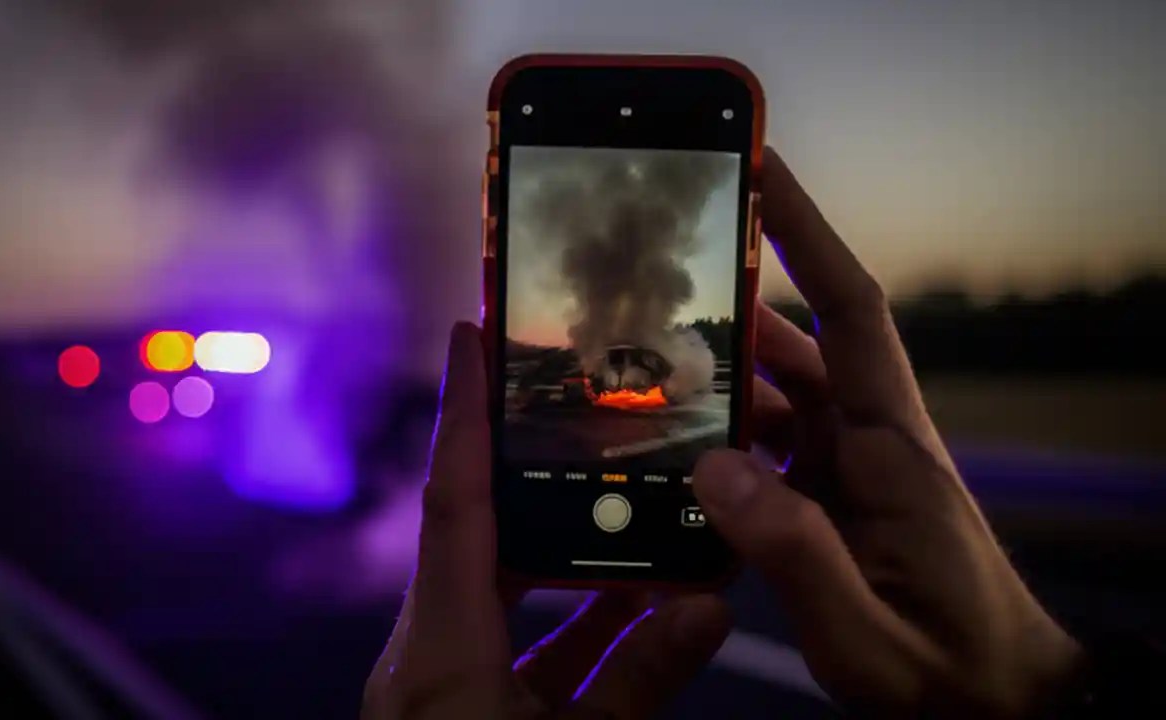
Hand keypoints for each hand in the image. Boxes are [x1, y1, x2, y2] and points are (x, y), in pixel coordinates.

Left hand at [362, 322, 730, 719]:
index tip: (470, 334)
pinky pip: (508, 638)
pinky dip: (563, 618)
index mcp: (440, 643)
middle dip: (522, 463)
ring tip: (621, 492)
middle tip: (573, 400)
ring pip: (496, 583)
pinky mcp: (450, 701)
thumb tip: (711, 607)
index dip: (465, 412)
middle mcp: (425, 644)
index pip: (454, 501)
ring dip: (557, 546)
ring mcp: (434, 672)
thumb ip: (638, 678)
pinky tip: (627, 604)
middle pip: (476, 527)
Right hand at [696, 149, 1081, 717]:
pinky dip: (726, 443)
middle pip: (796, 349)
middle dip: (731, 311)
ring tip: (643, 368)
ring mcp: (853, 474)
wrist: (1001, 709)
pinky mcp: (836, 504)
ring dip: (719, 382)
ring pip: (777, 401)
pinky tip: (679, 456)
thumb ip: (791, 550)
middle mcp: (872, 443)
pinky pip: (772, 452)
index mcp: (891, 449)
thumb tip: (712, 467)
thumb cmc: (948, 671)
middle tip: (651, 283)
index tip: (763, 171)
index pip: (851, 314)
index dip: (810, 235)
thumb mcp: (864, 630)